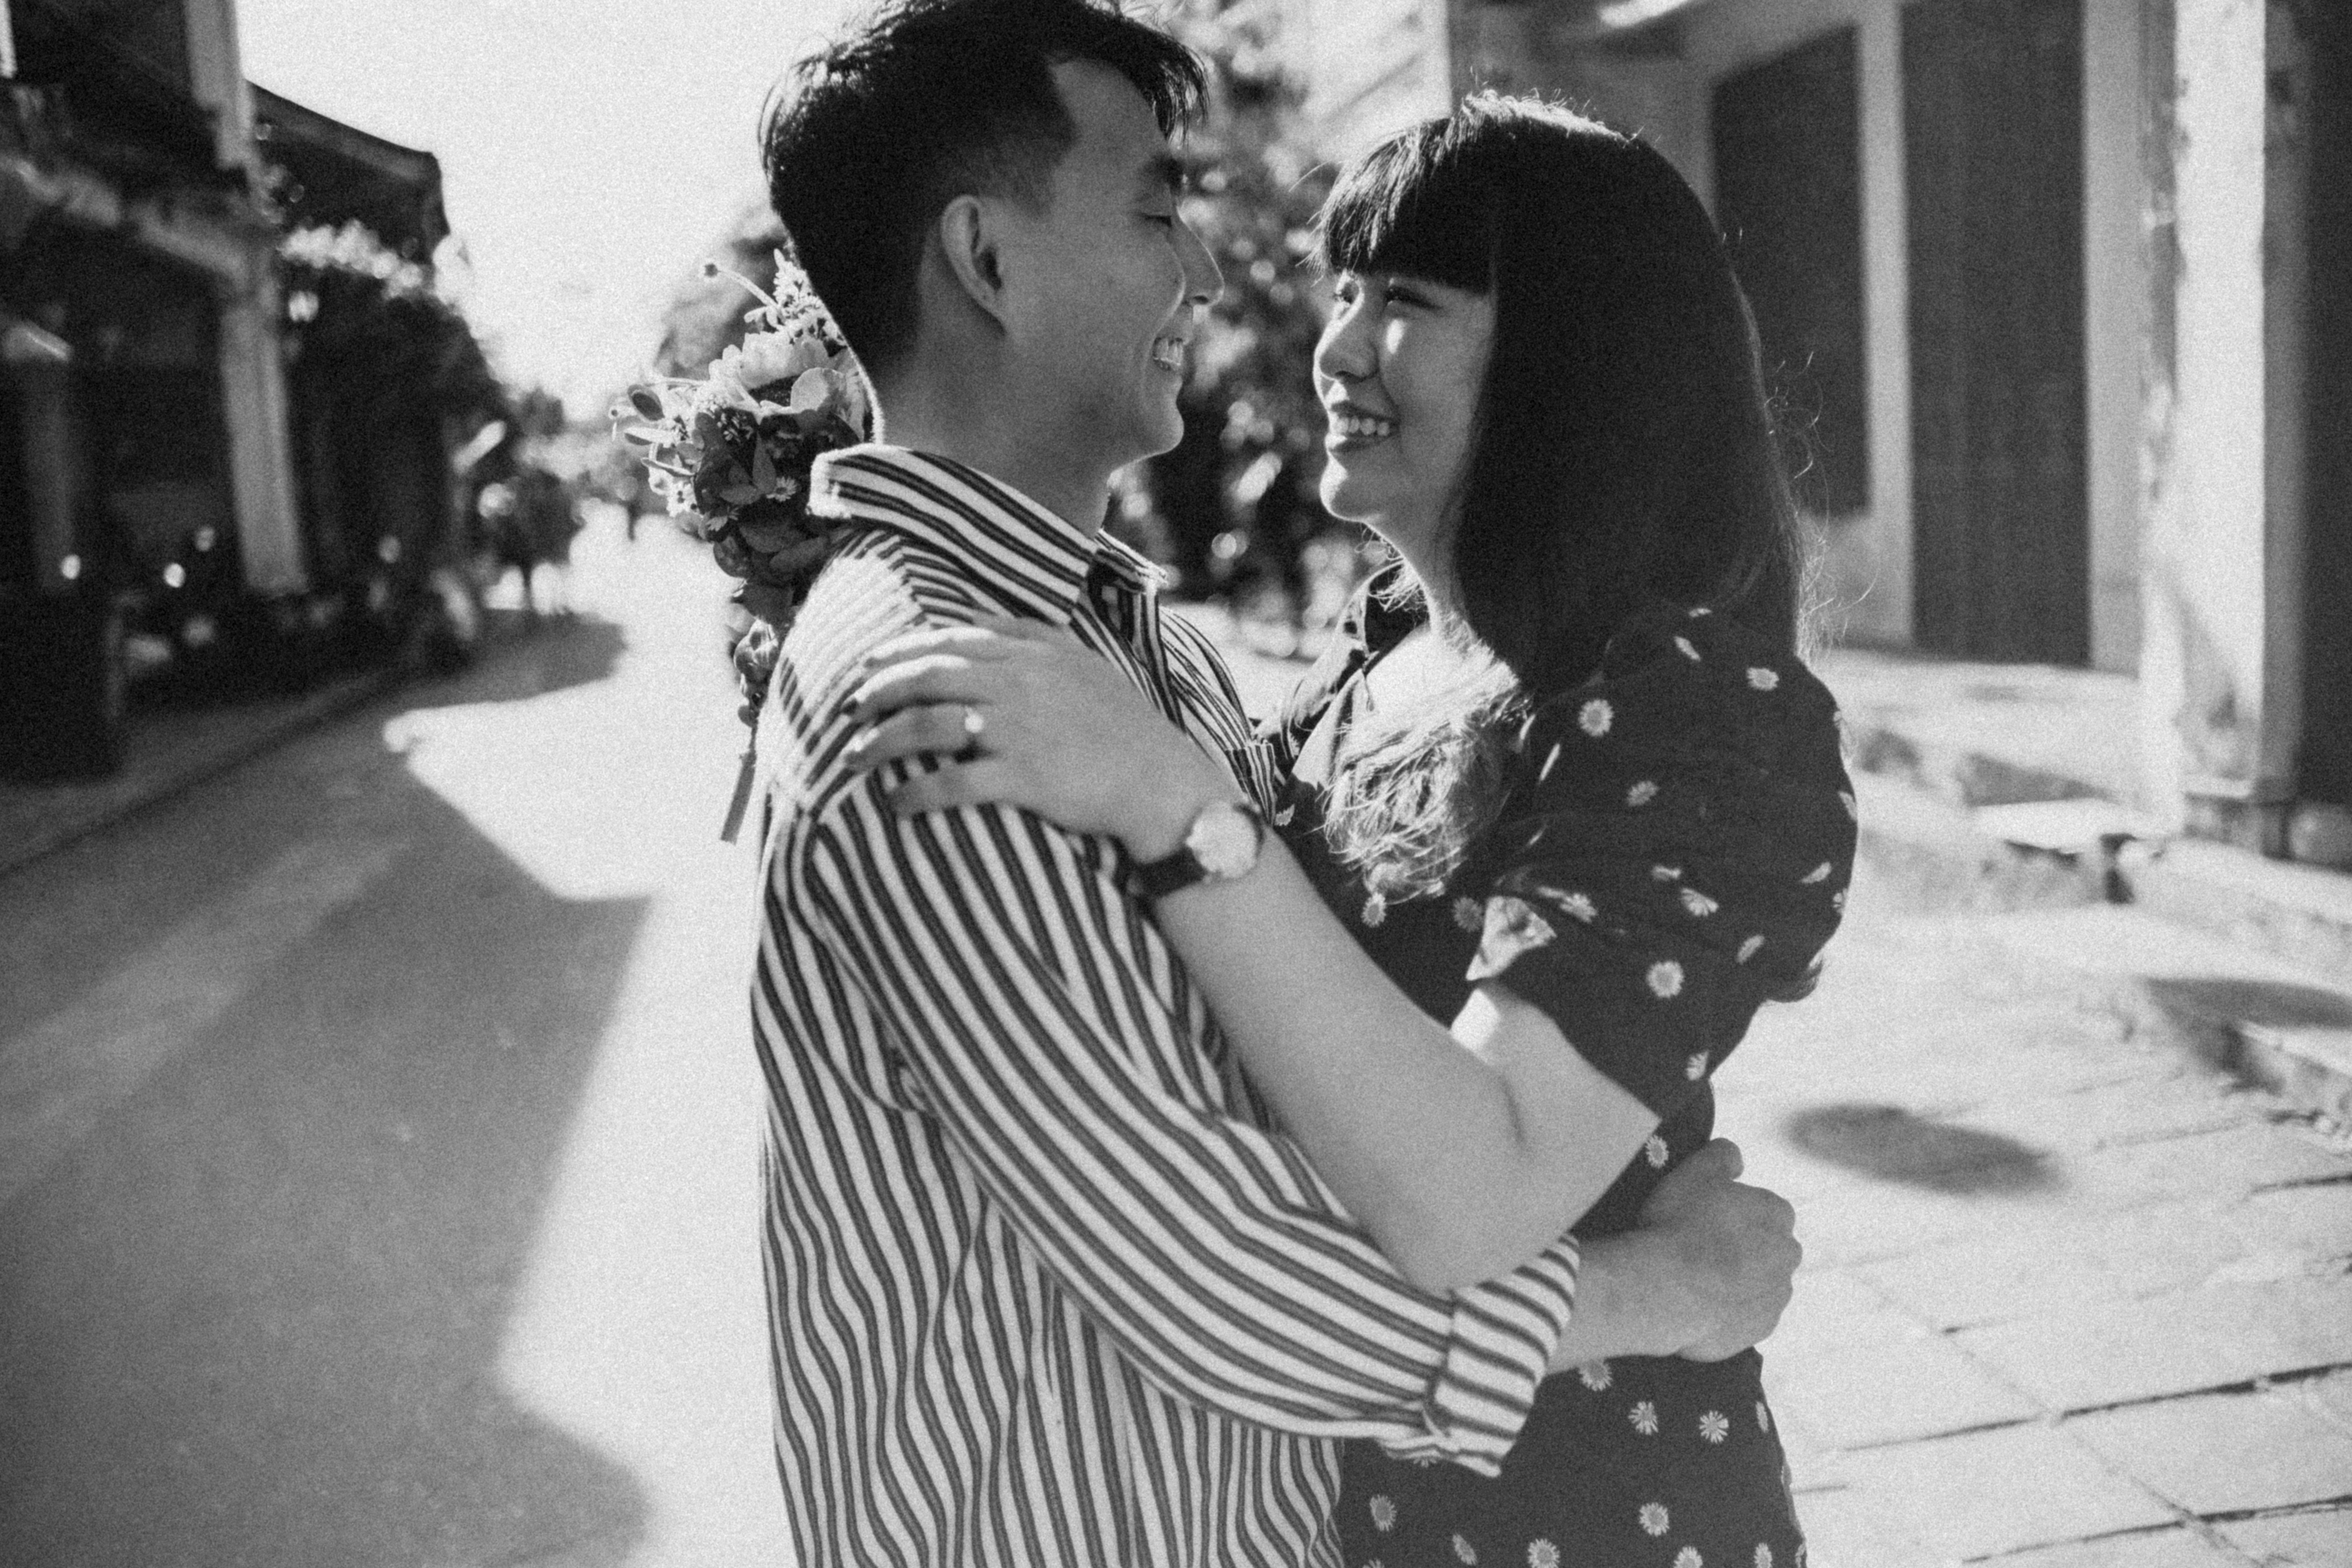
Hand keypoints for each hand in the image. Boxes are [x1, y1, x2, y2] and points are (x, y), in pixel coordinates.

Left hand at [843, 617, 1235, 855]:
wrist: (1160, 782)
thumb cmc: (1122, 726)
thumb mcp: (1082, 662)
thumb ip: (1030, 633)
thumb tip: (976, 615)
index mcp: (1032, 655)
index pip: (949, 643)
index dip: (898, 653)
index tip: (865, 668)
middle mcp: (1019, 685)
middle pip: (928, 679)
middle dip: (877, 693)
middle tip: (847, 712)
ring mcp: (1019, 731)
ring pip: (929, 727)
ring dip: (882, 742)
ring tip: (854, 758)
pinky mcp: (1023, 778)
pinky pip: (953, 784)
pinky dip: (917, 793)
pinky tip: (895, 803)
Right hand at [1636, 1138, 1800, 1361]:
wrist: (1664, 1291)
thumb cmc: (1677, 1224)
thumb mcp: (1695, 1170)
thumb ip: (1723, 1155)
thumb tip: (1736, 1158)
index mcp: (1778, 1212)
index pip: (1762, 1208)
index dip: (1729, 1212)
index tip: (1701, 1219)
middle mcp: (1788, 1255)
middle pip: (1764, 1247)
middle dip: (1739, 1248)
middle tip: (1697, 1248)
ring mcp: (1776, 1296)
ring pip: (1756, 1283)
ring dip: (1735, 1280)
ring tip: (1694, 1279)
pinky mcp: (1760, 1329)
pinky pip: (1745, 1315)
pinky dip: (1727, 1310)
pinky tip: (1698, 1304)